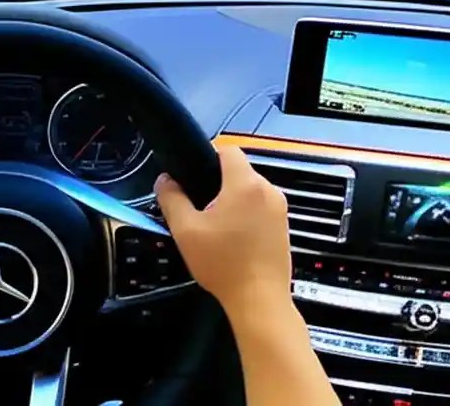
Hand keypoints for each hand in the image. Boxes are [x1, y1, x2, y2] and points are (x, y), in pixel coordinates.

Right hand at [154, 144, 291, 308]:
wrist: (259, 300)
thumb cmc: (224, 265)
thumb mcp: (186, 230)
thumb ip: (172, 199)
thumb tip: (165, 180)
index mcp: (246, 185)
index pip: (227, 149)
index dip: (208, 157)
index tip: (195, 176)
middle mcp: (268, 192)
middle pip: (238, 171)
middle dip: (218, 185)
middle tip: (200, 209)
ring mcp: (280, 210)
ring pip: (250, 191)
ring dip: (233, 202)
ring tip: (216, 229)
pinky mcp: (283, 227)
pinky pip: (261, 209)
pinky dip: (246, 216)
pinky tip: (233, 240)